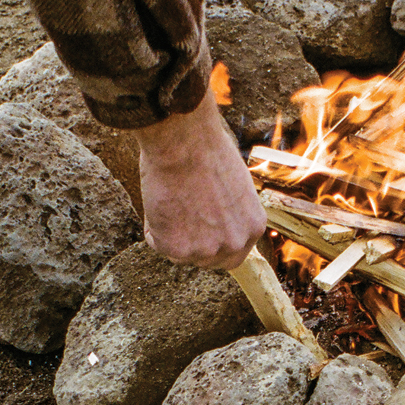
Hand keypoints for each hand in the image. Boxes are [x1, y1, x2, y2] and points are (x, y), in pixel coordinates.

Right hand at [132, 92, 265, 270]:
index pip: (234, 256)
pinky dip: (152, 225)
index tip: (200, 234)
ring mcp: (205, 250)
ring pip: (179, 253)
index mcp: (253, 227)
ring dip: (170, 232)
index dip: (214, 245)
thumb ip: (229, 213)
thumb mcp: (235, 187)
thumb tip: (213, 222)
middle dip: (191, 245)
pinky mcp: (176, 249)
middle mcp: (234, 244)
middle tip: (178, 220)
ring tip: (171, 199)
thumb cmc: (207, 152)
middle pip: (207, 262)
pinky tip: (160, 199)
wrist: (185, 142)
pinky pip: (155, 243)